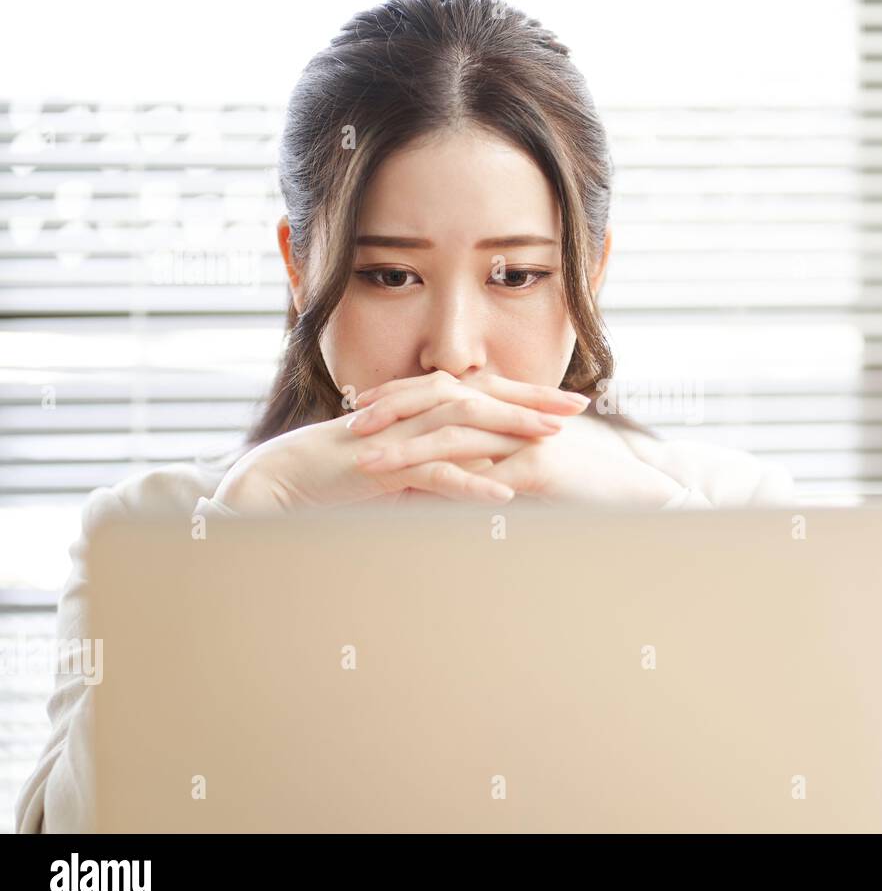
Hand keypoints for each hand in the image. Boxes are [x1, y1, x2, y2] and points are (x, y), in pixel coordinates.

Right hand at [212, 371, 586, 513]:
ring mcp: (405, 436)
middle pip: (486, 400)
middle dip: (534, 403)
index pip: (489, 396)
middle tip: (579, 406)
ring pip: (466, 427)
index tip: (574, 402)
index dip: (532, 398)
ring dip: (511, 432)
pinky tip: (503, 495)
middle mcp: (420, 412)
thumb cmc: (353, 472)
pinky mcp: (389, 465)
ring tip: (552, 439)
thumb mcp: (412, 465)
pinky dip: (471, 484)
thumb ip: (448, 462)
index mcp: (428, 408)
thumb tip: (491, 469)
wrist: (293, 478)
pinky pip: (436, 473)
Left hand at [351, 372, 685, 507]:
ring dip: (403, 447)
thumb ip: (484, 464)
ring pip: (451, 433)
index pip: (443, 391)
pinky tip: (415, 493)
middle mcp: (511, 413)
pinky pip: (482, 471)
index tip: (359, 409)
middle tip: (348, 425)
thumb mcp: (520, 471)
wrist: (630, 498)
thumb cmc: (577, 488)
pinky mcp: (535, 464)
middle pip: (440, 400)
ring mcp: (524, 436)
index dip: (399, 396)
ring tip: (363, 461)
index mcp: (505, 407)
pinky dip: (445, 480)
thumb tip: (439, 475)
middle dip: (390, 411)